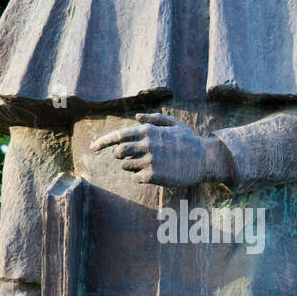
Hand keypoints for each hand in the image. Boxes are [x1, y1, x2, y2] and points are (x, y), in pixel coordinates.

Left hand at [91, 112, 233, 187]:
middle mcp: (146, 145)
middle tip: (131, 157)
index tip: (91, 148)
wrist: (205, 160)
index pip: (118, 135)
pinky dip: (140, 177)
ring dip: (132, 166)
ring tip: (149, 164)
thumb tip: (137, 117)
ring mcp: (149, 161)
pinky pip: (136, 178)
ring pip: (126, 166)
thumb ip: (154, 119)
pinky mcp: (153, 176)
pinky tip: (153, 174)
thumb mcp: (174, 124)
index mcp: (148, 131)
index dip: (101, 142)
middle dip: (120, 155)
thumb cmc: (190, 141)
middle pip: (119, 152)